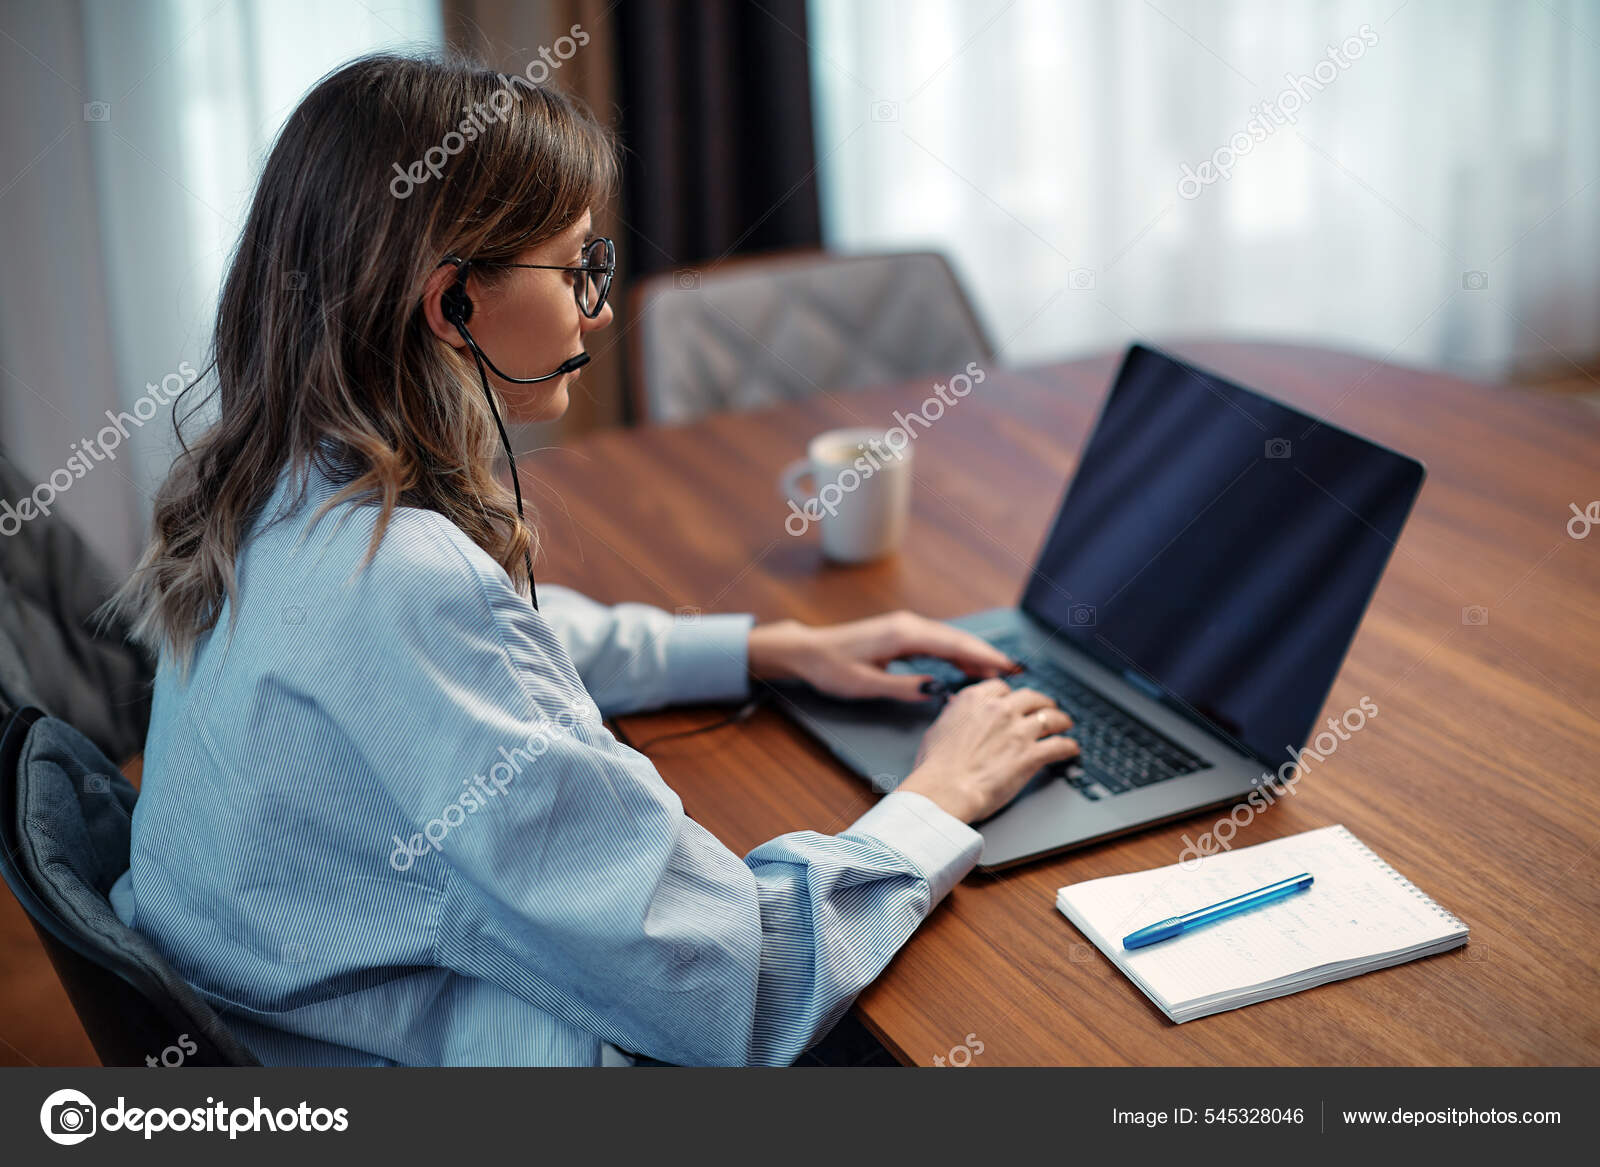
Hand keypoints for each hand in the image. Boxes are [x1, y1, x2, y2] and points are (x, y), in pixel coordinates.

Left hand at [747, 610, 1016, 700]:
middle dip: (987, 655)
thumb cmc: (831, 668)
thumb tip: (937, 691)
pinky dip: (957, 654)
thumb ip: (903, 687)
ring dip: (974, 656)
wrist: (808, 651)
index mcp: (903, 635)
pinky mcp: (902, 634)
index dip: (983, 656)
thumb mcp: (865, 685)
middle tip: (1016, 672)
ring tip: (1000, 674)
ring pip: (949, 640)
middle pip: (957, 639)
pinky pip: (938, 642)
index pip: (952, 645)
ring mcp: (906, 627)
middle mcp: (908, 625)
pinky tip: (968, 669)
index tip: (1008, 667)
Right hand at [899, 679, 1080, 821]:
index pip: (1001, 687)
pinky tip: (1071, 749)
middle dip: (1041, 702)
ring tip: (1065, 723)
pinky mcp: (1031, 754)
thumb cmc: (935, 766)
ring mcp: (1018, 731)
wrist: (944, 789)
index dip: (1010, 695)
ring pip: (1051, 717)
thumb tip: (957, 711)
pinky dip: (1068, 747)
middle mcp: (1000, 710)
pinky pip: (1059, 745)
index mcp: (974, 700)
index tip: (1014, 701)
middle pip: (1031, 697)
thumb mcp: (937, 728)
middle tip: (1045, 708)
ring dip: (1060, 719)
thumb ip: (954, 715)